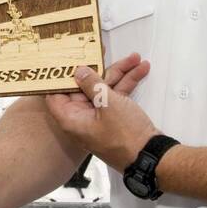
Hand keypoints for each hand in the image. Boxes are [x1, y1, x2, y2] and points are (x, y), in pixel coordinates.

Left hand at [43, 54, 155, 170]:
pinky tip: (140, 70)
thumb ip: (92, 84)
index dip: (60, 75)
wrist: (151, 157)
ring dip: (119, 73)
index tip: (64, 58)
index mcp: (71, 118)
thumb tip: (80, 71)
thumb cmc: (127, 139)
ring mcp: (98, 117)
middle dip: (98, 67)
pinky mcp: (114, 117)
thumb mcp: (108, 104)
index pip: (56, 93)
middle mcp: (82, 118)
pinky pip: (116, 95)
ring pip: (104, 88)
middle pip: (83, 86)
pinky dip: (127, 83)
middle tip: (103, 50)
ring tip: (133, 58)